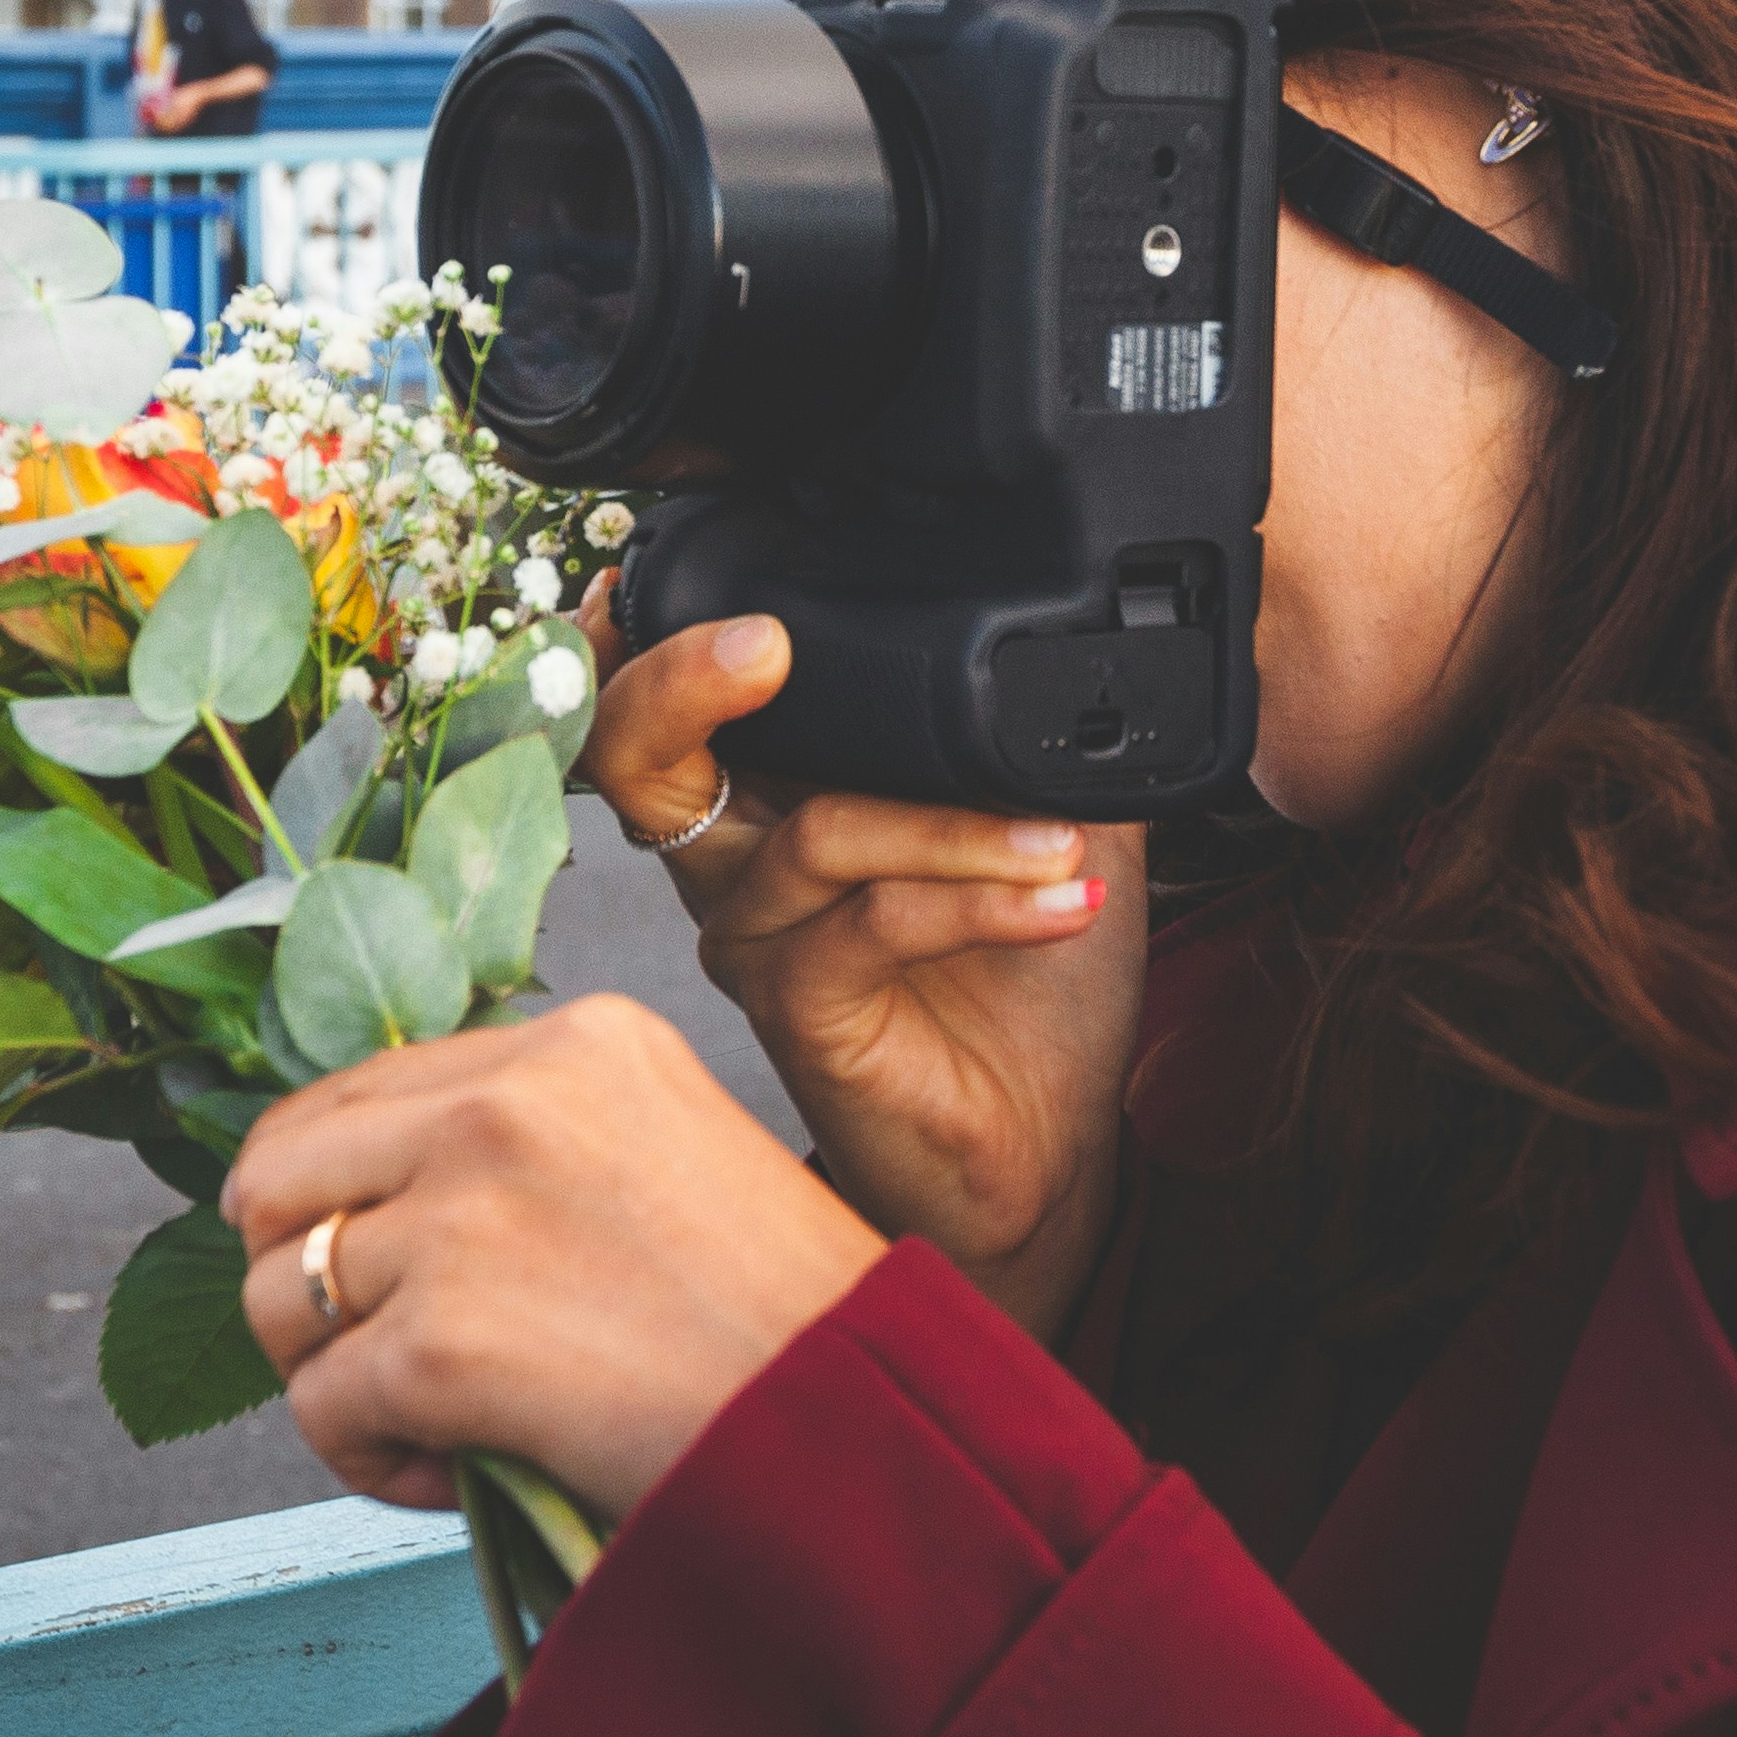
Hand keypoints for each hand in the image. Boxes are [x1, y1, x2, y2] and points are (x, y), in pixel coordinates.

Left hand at [227, 997, 885, 1520]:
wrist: (870, 1436)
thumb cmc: (789, 1324)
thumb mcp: (672, 1151)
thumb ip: (535, 1138)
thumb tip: (364, 1198)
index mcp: (578, 1041)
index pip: (357, 1092)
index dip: (332, 1193)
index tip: (362, 1263)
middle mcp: (511, 1099)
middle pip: (278, 1177)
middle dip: (303, 1276)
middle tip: (367, 1353)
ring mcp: (470, 1214)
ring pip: (283, 1295)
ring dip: (336, 1376)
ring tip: (429, 1427)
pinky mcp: (446, 1340)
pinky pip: (321, 1406)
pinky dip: (368, 1462)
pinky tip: (457, 1478)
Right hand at [585, 598, 1140, 1343]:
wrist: (1043, 1145)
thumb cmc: (1027, 989)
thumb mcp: (1052, 824)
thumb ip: (1040, 732)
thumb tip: (1100, 638)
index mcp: (773, 796)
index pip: (672, 700)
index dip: (659, 639)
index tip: (734, 591)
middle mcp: (734, 863)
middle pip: (636, 753)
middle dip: (682, 684)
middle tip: (772, 646)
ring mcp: (756, 939)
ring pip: (816, 834)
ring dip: (956, 827)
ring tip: (1065, 843)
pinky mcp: (797, 1010)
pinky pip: (871, 924)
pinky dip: (979, 897)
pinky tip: (1065, 899)